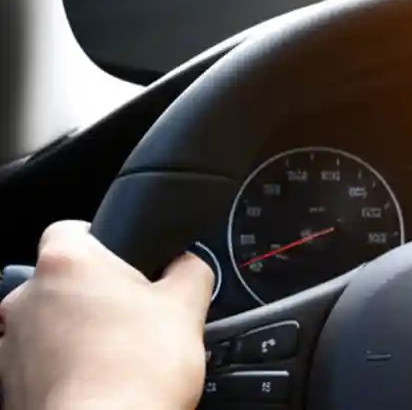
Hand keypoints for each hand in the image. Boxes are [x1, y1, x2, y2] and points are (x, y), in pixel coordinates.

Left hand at [0, 221, 212, 409]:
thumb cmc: (137, 370)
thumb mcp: (187, 306)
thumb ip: (190, 270)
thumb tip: (188, 265)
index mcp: (67, 263)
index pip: (72, 228)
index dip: (103, 243)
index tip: (126, 264)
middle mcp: (26, 297)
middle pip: (61, 281)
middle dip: (93, 295)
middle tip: (133, 317)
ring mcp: (9, 343)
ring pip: (46, 325)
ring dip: (74, 334)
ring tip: (116, 357)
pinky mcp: (7, 385)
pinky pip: (37, 365)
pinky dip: (61, 370)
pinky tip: (95, 383)